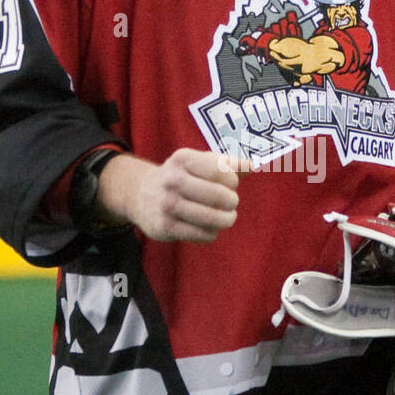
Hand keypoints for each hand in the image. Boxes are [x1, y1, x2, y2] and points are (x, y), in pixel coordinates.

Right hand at [96, 148, 247, 242]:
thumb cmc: (182, 177)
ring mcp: (167, 204)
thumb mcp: (200, 163)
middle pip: (219, 195)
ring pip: (212, 218)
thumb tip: (254, 165)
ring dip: (225, 220)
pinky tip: (209, 228)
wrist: (140, 194)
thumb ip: (228, 164)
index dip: (233, 180)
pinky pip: (202, 235)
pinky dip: (211, 233)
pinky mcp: (164, 227)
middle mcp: (173, 180)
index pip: (221, 170)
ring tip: (226, 217)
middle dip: (231, 202)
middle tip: (231, 203)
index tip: (231, 184)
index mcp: (183, 159)